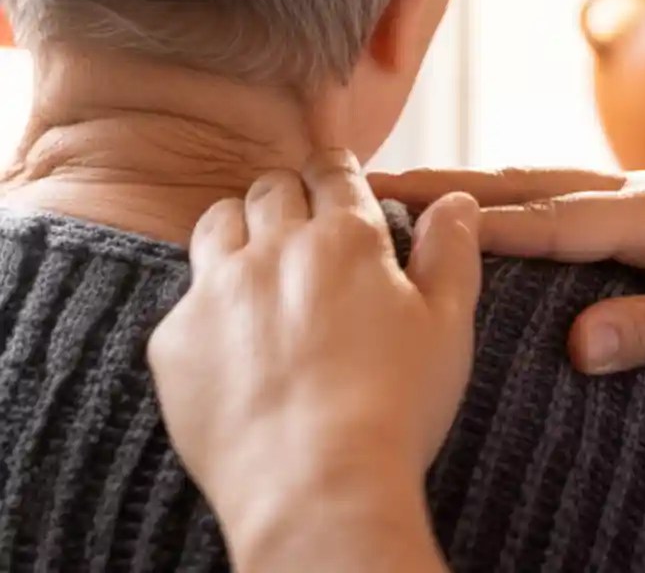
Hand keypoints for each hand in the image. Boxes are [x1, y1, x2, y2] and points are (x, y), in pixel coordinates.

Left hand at [150, 151, 479, 570]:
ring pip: (216, 224)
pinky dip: (209, 307)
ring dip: (239, 232)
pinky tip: (234, 345)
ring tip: (260, 272)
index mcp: (347, 239)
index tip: (338, 187)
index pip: (332, 170)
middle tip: (304, 235)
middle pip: (270, 188)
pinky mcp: (176, 339)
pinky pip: (185, 299)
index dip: (337, 174)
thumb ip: (451, 251)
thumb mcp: (448, 325)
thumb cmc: (396, 407)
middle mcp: (276, 248)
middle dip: (288, 199)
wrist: (319, 487)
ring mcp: (217, 290)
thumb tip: (455, 200)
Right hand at [371, 166, 644, 478]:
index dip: (481, 226)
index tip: (408, 223)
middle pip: (534, 185)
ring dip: (479, 186)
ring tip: (408, 190)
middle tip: (375, 183)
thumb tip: (575, 344)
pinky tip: (490, 214)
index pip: (555, 221)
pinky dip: (519, 202)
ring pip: (547, 185)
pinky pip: (570, 201)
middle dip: (454, 186)